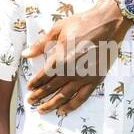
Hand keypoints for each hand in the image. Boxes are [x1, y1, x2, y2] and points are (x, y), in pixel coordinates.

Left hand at [24, 0, 127, 114]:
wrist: (108, 23)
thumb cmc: (82, 23)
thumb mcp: (58, 29)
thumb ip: (41, 44)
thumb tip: (25, 54)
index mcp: (61, 57)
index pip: (44, 75)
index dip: (35, 82)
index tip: (29, 88)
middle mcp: (71, 70)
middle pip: (51, 87)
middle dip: (39, 95)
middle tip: (30, 101)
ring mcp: (84, 76)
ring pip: (64, 95)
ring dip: (51, 104)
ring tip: (42, 110)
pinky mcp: (95, 79)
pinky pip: (82, 97)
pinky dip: (71, 106)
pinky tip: (63, 110)